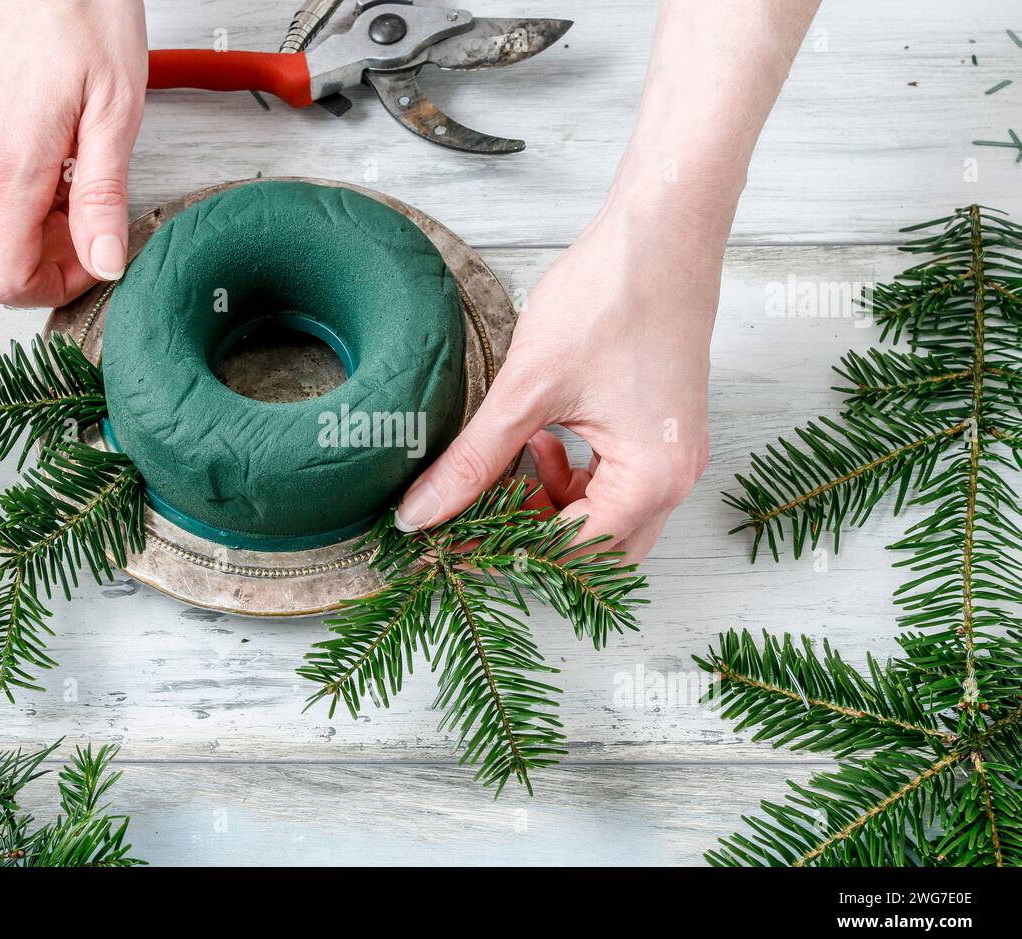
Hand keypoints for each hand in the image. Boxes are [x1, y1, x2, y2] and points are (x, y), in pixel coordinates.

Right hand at [0, 0, 146, 305]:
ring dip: (44, 220)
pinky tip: (62, 154)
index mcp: (8, 166)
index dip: (56, 289)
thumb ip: (103, 199)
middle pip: (4, 252)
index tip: (95, 266)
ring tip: (87, 176)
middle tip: (103, 220)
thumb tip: (104, 264)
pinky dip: (28, 187)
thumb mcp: (114, 112)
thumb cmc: (80, 10)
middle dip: (57, 253)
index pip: (7, 277)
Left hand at [394, 184, 722, 564]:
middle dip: (536, 536)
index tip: (453, 540)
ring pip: (605, 517)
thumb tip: (421, 514)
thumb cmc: (611, 297)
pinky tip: (540, 439)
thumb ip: (473, 461)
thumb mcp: (526, 389)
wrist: (662, 229)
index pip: (573, 553)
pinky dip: (573, 476)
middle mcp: (675, 479)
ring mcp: (675, 455)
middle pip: (597, 549)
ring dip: (553, 505)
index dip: (507, 551)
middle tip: (479, 511)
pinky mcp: (663, 430)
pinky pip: (616, 482)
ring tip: (511, 461)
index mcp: (651, 480)